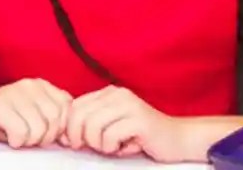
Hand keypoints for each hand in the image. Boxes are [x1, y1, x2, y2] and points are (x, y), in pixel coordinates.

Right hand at [0, 78, 71, 148]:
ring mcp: (14, 94)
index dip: (61, 127)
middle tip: (28, 136)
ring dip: (27, 140)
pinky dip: (15, 141)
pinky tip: (5, 134)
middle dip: (45, 136)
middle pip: (56, 120)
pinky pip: (21, 133)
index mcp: (41, 85)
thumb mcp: (33, 114)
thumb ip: (54, 119)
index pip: (68, 108)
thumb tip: (71, 137)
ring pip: (39, 129)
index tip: (48, 135)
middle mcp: (29, 86)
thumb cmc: (2, 119)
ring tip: (14, 133)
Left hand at [63, 86, 186, 161]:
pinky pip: (110, 136)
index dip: (69, 127)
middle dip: (80, 137)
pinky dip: (114, 148)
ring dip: (99, 144)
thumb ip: (90, 125)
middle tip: (95, 147)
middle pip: (79, 115)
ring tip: (113, 147)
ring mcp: (128, 104)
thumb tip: (64, 136)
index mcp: (107, 93)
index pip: (74, 106)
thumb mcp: (111, 126)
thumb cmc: (141, 137)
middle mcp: (116, 94)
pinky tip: (126, 147)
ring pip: (92, 126)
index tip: (76, 143)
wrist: (178, 140)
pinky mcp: (139, 119)